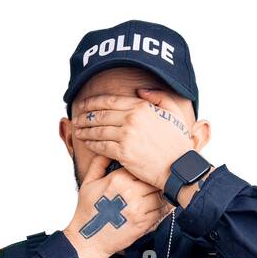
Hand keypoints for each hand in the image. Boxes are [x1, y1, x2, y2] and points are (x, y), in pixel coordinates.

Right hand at [63, 162, 169, 257]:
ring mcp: (138, 208)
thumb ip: (99, 163)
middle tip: (161, 179)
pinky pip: (161, 211)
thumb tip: (107, 149)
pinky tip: (163, 205)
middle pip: (153, 180)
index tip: (150, 169)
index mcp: (118, 179)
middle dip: (156, 180)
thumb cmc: (87, 211)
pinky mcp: (143, 223)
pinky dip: (164, 208)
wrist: (88, 239)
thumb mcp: (89, 182)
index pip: (140, 167)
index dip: (146, 168)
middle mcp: (130, 192)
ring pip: (160, 195)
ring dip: (162, 193)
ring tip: (164, 191)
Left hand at [72, 90, 196, 191]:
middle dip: (85, 116)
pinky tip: (86, 143)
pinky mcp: (123, 153)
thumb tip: (140, 91)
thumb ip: (158, 97)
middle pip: (100, 115)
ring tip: (78, 131)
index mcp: (141, 107)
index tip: (83, 105)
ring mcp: (126, 136)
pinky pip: (101, 146)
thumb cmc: (178, 142)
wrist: (179, 166)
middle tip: (76, 118)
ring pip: (98, 131)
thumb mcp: (174, 112)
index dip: (92, 102)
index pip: (109, 101)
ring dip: (85, 130)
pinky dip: (91, 144)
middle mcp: (131, 119)